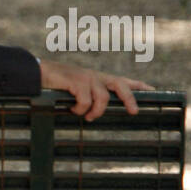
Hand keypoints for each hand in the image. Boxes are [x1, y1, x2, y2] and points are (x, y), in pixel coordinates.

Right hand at [38, 59, 153, 120]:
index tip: (153, 92)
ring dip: (96, 111)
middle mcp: (95, 76)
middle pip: (121, 86)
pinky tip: (71, 109)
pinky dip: (80, 109)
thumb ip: (88, 96)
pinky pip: (85, 100)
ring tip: (88, 116)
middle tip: (133, 112)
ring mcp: (86, 77)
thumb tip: (95, 113)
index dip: (139, 86)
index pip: (123, 81)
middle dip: (129, 99)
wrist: (37, 73)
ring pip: (103, 97)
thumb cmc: (55, 84)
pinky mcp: (76, 81)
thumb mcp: (75, 89)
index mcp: (97, 78)